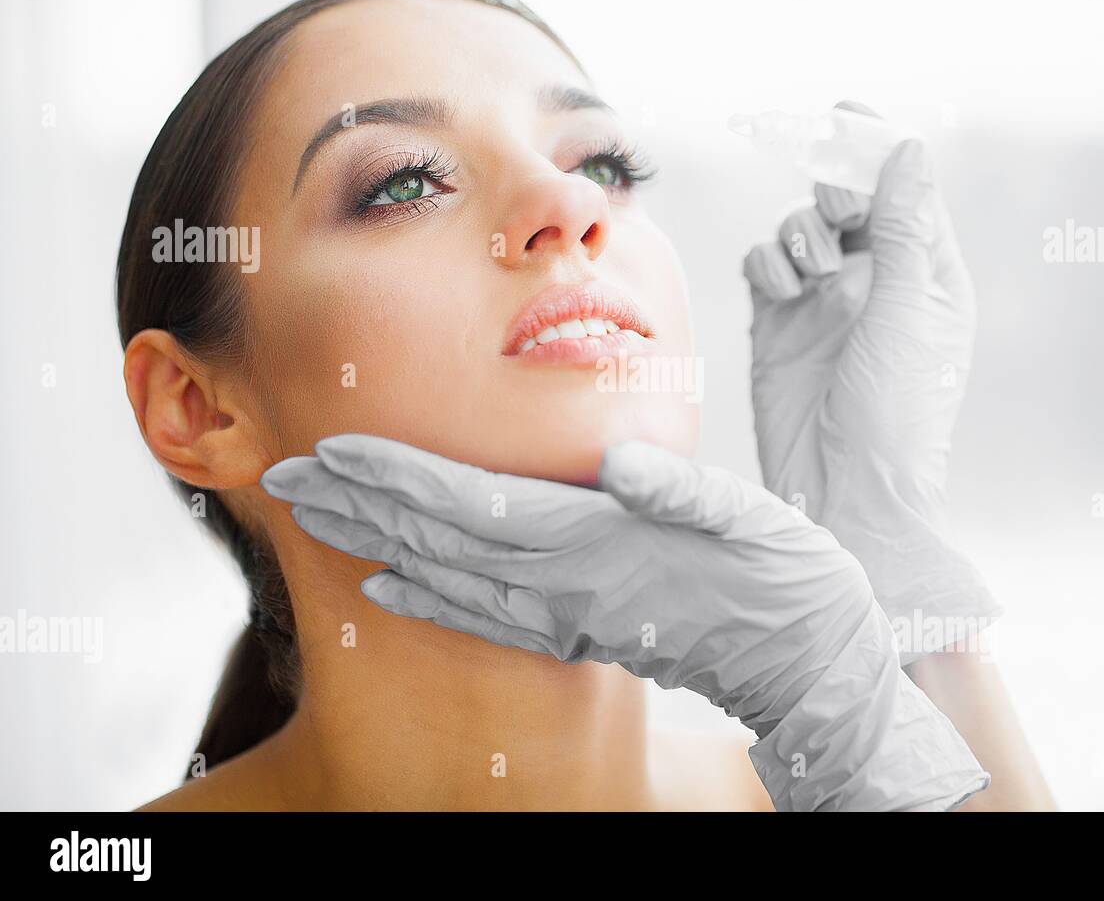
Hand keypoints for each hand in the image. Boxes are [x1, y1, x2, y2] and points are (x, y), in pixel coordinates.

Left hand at [260, 434, 988, 808]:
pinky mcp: (579, 631)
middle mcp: (568, 582)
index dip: (398, 476)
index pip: (474, 502)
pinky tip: (387, 587)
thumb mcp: (749, 520)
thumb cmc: (785, 578)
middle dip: (360, 503)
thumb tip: (618, 461)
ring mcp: (568, 613)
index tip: (333, 451)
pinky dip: (428, 600)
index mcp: (601, 541)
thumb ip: (679, 492)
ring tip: (319, 516)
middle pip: (441, 538)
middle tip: (288, 472)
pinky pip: (485, 618)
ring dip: (376, 543)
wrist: (806, 661)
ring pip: (449, 575)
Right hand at [743, 101, 1000, 660]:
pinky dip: (769, 263)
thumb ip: (905, 227)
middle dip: (835, 190)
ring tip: (816, 277)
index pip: (904, 190)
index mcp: (927, 274)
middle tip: (834, 205)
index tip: (847, 115)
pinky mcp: (778, 324)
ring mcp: (824, 303)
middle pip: (848, 201)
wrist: (846, 492)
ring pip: (801, 228)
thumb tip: (908, 148)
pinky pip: (764, 265)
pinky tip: (783, 292)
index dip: (876, 151)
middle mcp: (876, 281)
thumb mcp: (910, 311)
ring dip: (802, 234)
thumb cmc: (899, 412)